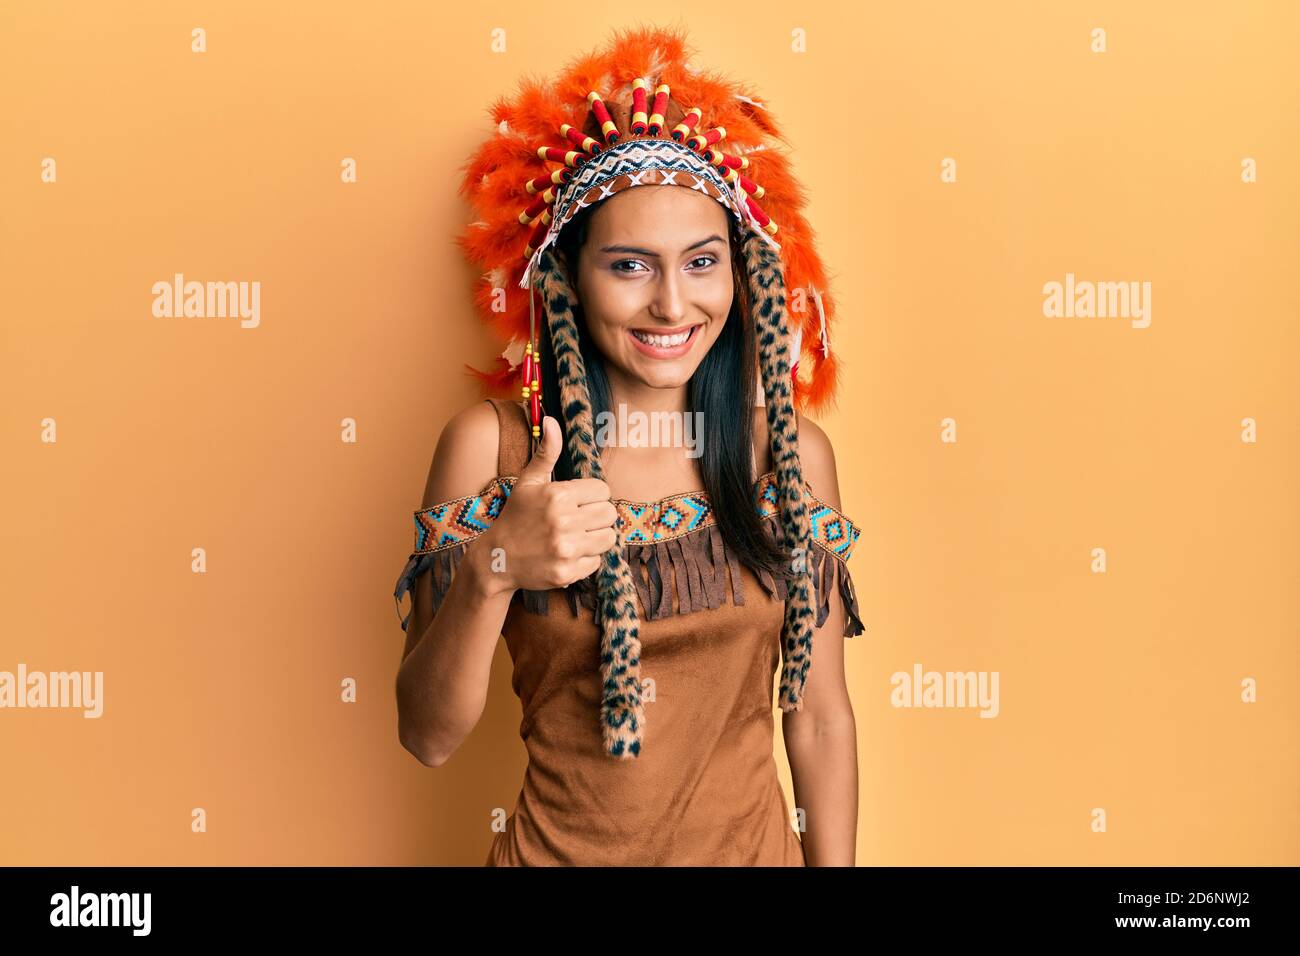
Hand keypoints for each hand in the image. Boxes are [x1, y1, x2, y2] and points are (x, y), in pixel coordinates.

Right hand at [480, 415, 618, 592]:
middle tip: (579, 520)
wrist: (497, 558)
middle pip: (609, 514)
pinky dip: (586, 559)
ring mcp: (566, 549)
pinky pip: (596, 562)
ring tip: (576, 536)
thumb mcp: (529, 481)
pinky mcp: (567, 572)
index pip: (603, 491)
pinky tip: (567, 554)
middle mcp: (564, 522)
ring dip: (596, 538)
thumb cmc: (516, 515)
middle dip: (597, 516)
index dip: (593, 496)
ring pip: (608, 538)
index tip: (579, 502)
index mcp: (558, 495)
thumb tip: (551, 420)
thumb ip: (546, 452)